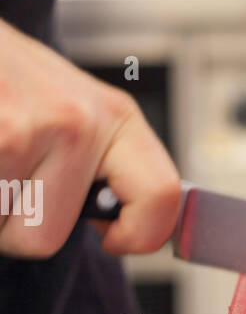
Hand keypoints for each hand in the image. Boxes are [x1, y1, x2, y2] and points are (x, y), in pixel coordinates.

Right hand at [0, 18, 179, 256]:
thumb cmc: (7, 76)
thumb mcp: (70, 108)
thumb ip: (98, 163)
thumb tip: (115, 223)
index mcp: (115, 116)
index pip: (161, 195)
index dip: (139, 235)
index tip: (113, 237)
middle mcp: (78, 121)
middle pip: (47, 238)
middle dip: (15, 223)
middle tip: (7, 175)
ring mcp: (29, 127)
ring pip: (7, 232)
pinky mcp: (0, 133)